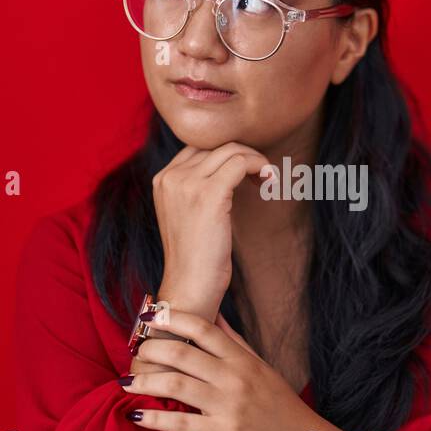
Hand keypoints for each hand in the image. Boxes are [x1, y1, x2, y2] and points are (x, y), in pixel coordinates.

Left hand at [123, 307, 325, 430]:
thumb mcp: (263, 369)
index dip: (172, 318)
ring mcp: (229, 406)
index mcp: (244, 360)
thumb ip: (236, 343)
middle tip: (133, 351)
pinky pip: (181, 423)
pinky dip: (154, 418)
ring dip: (144, 381)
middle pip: (183, 352)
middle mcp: (235, 378)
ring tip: (124, 382)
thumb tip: (215, 315)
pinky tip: (136, 415)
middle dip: (151, 348)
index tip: (148, 317)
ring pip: (176, 385)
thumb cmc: (283, 409)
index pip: (204, 328)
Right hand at [151, 142, 269, 322]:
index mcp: (162, 179)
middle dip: (243, 154)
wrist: (190, 286)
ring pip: (231, 149)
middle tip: (261, 175)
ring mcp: (187, 183)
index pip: (199, 147)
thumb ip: (197, 189)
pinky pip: (240, 162)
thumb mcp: (188, 215)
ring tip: (266, 179)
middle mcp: (170, 176)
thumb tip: (229, 168)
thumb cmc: (195, 257)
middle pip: (215, 144)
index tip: (245, 171)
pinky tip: (268, 182)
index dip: (227, 154)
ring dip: (255, 159)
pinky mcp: (208, 193)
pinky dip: (259, 166)